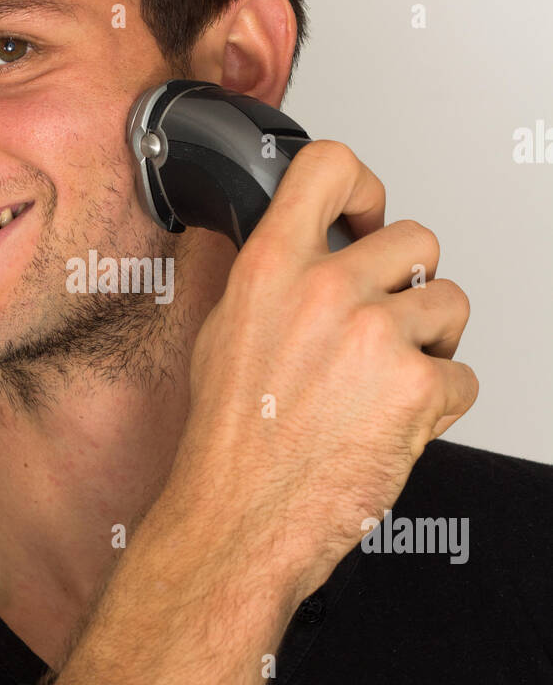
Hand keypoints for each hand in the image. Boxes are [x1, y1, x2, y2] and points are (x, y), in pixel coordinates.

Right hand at [165, 140, 478, 608]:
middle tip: (387, 325)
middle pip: (416, 239)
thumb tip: (293, 249)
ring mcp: (376, 335)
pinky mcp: (418, 385)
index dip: (363, 185)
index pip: (330, 166)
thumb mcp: (221, 334)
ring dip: (432, 342)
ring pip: (451, 302)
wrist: (242, 518)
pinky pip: (464, 375)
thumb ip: (266, 281)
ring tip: (390, 382)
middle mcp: (325, 290)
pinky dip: (441, 403)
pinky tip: (396, 423)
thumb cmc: (230, 441)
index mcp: (271, 268)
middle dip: (410, 283)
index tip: (366, 216)